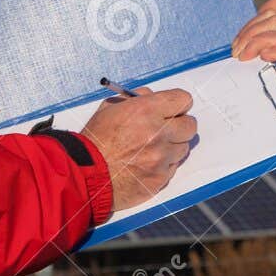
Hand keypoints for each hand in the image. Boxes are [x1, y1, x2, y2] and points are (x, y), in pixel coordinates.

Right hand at [80, 87, 196, 213]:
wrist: (84, 176)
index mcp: (146, 111)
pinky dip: (163, 165)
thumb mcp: (109, 107)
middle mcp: (158, 134)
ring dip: (171, 147)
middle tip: (165, 129)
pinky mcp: (160, 179)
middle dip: (179, 125)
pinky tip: (144, 165)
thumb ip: (136, 98)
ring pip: (183, 148)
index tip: (172, 109)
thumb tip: (154, 96)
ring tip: (150, 150)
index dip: (178, 104)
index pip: (183, 100)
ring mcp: (161, 158)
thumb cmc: (95, 140)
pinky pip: (173, 167)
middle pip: (190, 125)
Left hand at [231, 0, 275, 74]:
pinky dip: (273, 53)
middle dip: (251, 33)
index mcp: (272, 33)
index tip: (237, 41)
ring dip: (257, 43)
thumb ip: (259, 21)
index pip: (271, 12)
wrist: (240, 101)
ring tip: (243, 57)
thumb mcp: (245, 45)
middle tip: (236, 52)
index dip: (254, 21)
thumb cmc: (242, 71)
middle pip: (275, 20)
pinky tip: (262, 59)